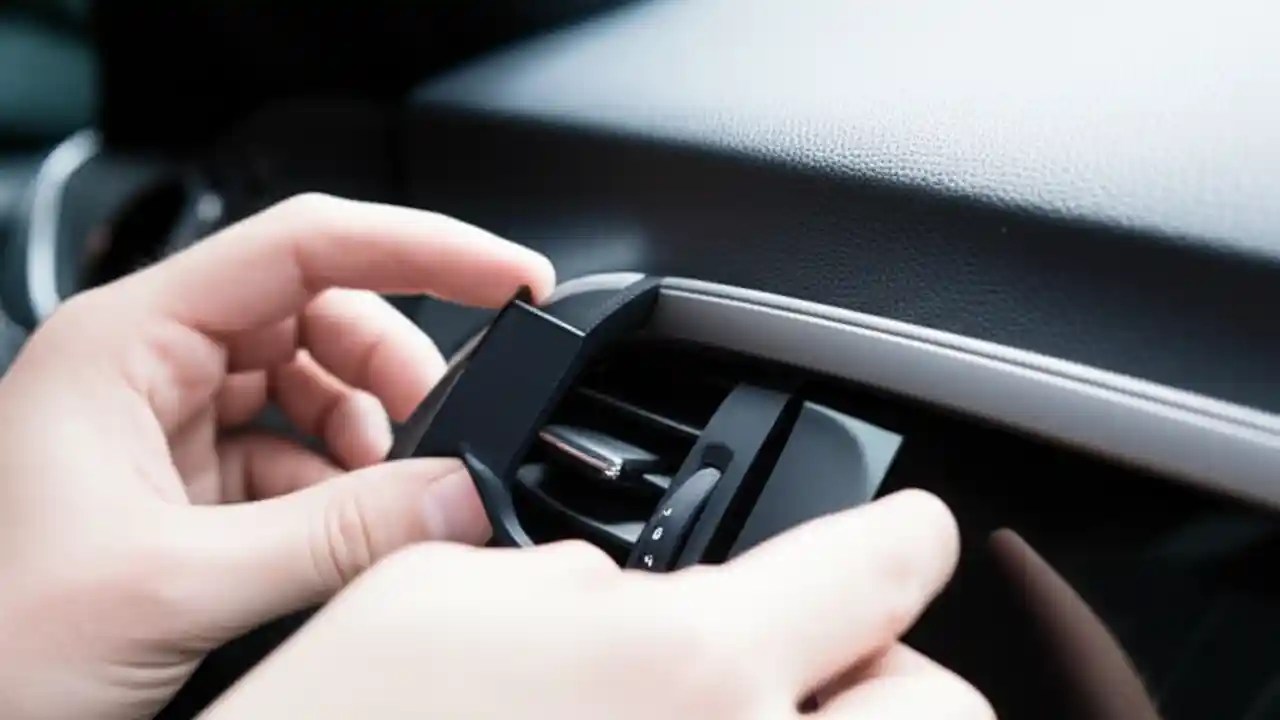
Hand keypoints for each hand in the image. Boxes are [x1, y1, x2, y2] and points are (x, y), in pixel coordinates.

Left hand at [0, 194, 554, 719]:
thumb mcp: (177, 584)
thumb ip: (336, 536)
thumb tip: (459, 496)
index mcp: (125, 340)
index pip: (304, 245)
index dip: (422, 249)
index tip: (512, 277)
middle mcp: (148, 365)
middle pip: (321, 314)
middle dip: (396, 373)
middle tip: (442, 439)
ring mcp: (169, 425)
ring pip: (318, 388)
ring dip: (373, 441)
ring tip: (386, 504)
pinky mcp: (188, 485)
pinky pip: (300, 458)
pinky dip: (344, 493)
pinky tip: (344, 539)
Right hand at [203, 490, 992, 718]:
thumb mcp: (424, 600)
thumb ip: (554, 573)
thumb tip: (618, 584)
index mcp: (686, 663)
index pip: (879, 564)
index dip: (898, 529)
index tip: (904, 525)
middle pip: (936, 705)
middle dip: (892, 665)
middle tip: (821, 650)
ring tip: (756, 716)